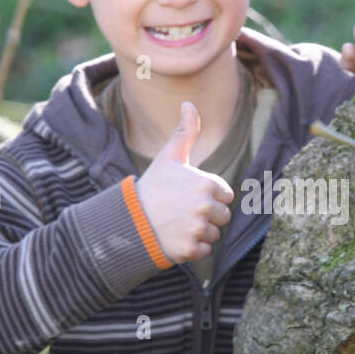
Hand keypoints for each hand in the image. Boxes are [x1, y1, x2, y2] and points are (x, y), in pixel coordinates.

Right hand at [135, 102, 234, 263]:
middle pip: (223, 216)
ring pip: (215, 234)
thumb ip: (185, 131)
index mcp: (207, 184)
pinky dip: (193, 248)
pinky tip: (176, 237)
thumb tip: (189, 103)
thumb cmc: (153, 186)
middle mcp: (205, 207)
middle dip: (207, 215)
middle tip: (183, 211)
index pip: (226, 195)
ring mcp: (198, 230)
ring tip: (178, 224)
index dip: (210, 195)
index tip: (189, 195)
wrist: (129, 219)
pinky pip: (205, 251)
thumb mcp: (169, 157)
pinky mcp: (191, 250)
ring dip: (201, 232)